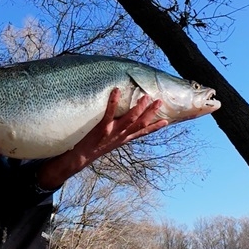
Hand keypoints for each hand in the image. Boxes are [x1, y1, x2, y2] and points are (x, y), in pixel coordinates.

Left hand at [36, 88, 168, 189]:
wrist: (80, 158)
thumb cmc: (93, 148)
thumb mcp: (110, 142)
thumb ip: (117, 134)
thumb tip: (121, 125)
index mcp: (123, 139)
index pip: (143, 133)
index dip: (155, 127)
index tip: (167, 121)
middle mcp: (121, 136)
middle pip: (140, 124)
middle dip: (151, 113)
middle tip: (159, 101)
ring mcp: (112, 132)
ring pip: (130, 119)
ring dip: (139, 108)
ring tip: (145, 97)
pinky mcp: (102, 128)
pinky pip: (110, 113)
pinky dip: (114, 101)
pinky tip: (117, 90)